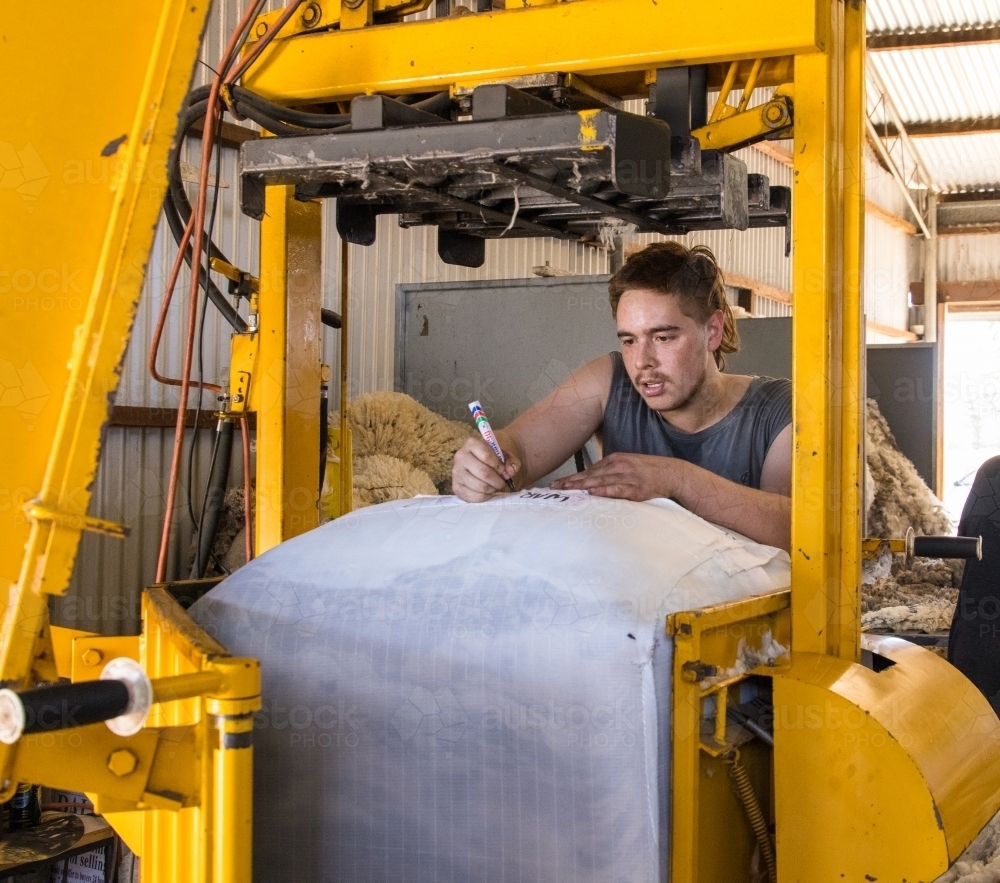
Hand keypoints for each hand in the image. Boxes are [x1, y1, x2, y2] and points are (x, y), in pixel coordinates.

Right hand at [452, 437, 520, 501]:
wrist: (481, 465)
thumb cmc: (493, 460)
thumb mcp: (506, 456)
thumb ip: (512, 462)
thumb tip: (510, 471)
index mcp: (472, 443)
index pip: (486, 456)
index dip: (499, 466)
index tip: (504, 471)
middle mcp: (460, 456)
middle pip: (483, 472)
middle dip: (497, 480)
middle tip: (502, 482)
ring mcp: (456, 472)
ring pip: (480, 486)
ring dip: (492, 488)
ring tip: (494, 486)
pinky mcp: (456, 487)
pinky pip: (474, 497)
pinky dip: (485, 497)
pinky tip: (487, 492)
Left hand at [550, 452, 681, 500]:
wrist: (673, 473)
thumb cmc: (649, 472)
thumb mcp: (627, 466)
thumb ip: (610, 472)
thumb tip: (593, 482)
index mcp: (615, 460)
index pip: (589, 470)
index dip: (573, 478)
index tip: (558, 484)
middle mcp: (619, 466)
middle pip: (591, 475)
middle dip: (572, 482)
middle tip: (556, 487)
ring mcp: (628, 477)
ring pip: (601, 482)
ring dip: (583, 486)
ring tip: (568, 490)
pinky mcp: (637, 488)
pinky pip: (618, 490)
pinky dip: (605, 491)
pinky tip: (593, 493)